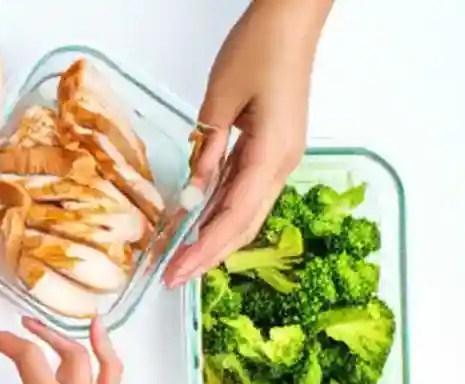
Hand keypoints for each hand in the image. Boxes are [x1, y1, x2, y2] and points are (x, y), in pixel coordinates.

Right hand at [0, 316, 123, 383]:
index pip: (25, 356)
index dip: (4, 341)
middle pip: (57, 350)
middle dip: (35, 333)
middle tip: (16, 329)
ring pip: (86, 357)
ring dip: (65, 337)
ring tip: (47, 329)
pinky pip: (113, 373)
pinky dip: (107, 348)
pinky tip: (99, 331)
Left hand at [164, 0, 331, 287]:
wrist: (292, 20)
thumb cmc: (260, 49)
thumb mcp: (220, 100)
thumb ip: (206, 149)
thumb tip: (194, 192)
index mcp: (272, 155)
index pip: (234, 217)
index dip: (204, 251)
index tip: (176, 273)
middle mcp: (281, 163)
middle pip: (242, 223)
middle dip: (207, 255)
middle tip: (172, 277)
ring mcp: (279, 157)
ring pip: (243, 210)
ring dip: (212, 237)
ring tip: (179, 257)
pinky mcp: (271, 148)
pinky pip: (243, 188)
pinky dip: (219, 209)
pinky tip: (196, 223)